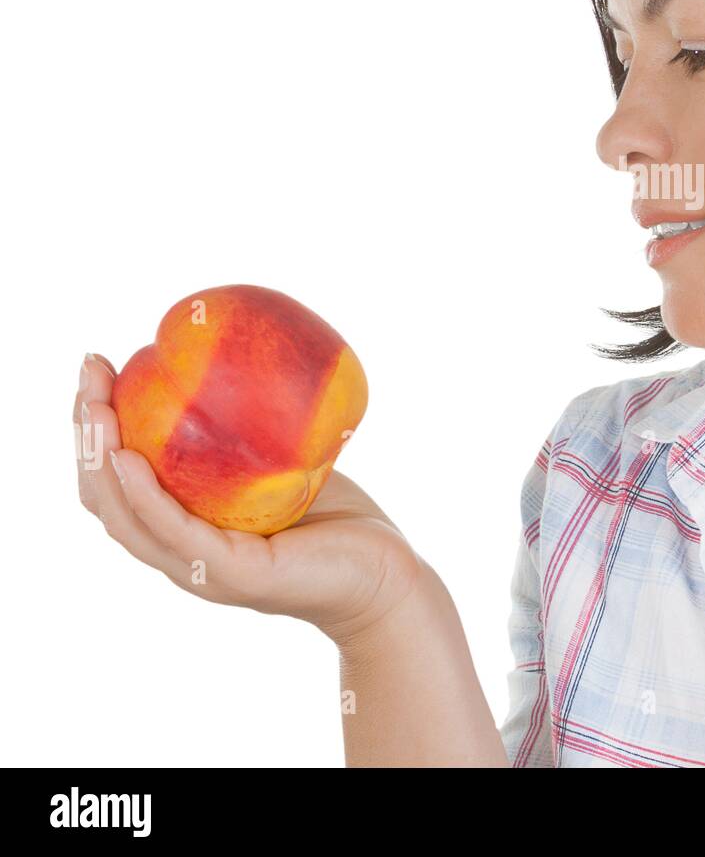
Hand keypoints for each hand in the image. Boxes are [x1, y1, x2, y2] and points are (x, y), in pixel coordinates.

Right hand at [73, 352, 424, 646]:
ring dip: (100, 458)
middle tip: (88, 372)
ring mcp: (201, 569)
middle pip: (106, 495)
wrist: (386, 576)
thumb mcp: (285, 465)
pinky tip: (128, 458)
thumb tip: (238, 361)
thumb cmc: (339, 522)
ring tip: (94, 408)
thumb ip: (254, 432)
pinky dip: (143, 495)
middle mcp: (181, 553)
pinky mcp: (231, 574)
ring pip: (126, 516)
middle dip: (86, 432)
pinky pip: (173, 531)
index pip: (118, 480)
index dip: (97, 428)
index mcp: (186, 529)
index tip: (98, 368)